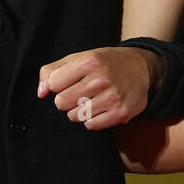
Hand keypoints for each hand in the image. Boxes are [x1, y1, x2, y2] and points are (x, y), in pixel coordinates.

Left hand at [37, 46, 161, 129]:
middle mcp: (100, 79)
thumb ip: (52, 71)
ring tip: (91, 99)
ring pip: (75, 116)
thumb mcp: (79, 57)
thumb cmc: (105, 62)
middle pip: (61, 103)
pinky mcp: (120, 113)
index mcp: (88, 61)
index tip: (69, 81)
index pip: (53, 83)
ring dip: (79, 110)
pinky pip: (91, 125)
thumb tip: (41, 93)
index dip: (58, 84)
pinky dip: (92, 119)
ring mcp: (112, 97)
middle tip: (80, 92)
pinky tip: (101, 107)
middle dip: (66, 99)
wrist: (142, 68)